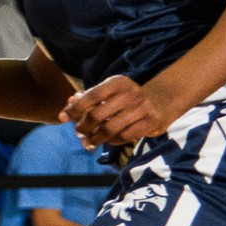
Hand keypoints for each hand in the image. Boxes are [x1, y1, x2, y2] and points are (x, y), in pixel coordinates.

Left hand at [62, 75, 176, 146]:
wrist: (163, 100)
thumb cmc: (129, 97)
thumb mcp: (111, 92)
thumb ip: (90, 97)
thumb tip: (69, 101)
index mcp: (118, 82)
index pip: (91, 95)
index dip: (75, 108)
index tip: (62, 117)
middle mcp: (130, 93)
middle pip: (98, 115)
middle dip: (83, 126)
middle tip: (78, 132)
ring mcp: (142, 108)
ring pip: (110, 129)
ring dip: (94, 138)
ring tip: (87, 142)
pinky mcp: (151, 122)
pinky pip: (124, 137)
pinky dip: (111, 141)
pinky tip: (106, 141)